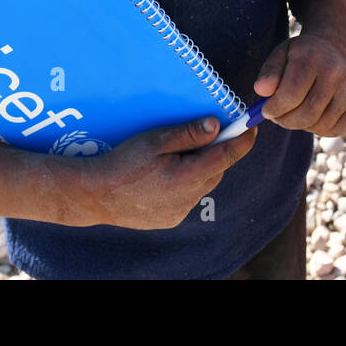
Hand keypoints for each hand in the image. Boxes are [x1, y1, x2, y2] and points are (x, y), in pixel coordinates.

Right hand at [79, 116, 255, 230]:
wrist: (94, 195)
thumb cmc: (123, 161)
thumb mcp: (156, 139)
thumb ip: (188, 134)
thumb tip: (217, 125)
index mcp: (187, 176)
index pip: (227, 156)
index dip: (242, 140)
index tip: (250, 126)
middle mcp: (188, 198)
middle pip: (216, 169)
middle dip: (215, 152)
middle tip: (204, 135)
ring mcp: (180, 212)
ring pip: (203, 184)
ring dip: (199, 168)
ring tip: (177, 156)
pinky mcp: (170, 220)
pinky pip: (188, 197)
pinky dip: (186, 184)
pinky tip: (165, 175)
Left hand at [253, 29, 345, 136]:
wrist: (334, 46)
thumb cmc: (302, 54)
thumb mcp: (281, 54)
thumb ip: (269, 72)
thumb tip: (261, 91)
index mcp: (313, 57)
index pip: (290, 95)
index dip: (274, 109)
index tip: (266, 110)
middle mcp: (337, 71)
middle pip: (307, 114)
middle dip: (285, 121)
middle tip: (278, 116)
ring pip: (321, 125)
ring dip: (302, 125)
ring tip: (295, 112)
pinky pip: (336, 129)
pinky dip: (320, 129)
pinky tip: (313, 115)